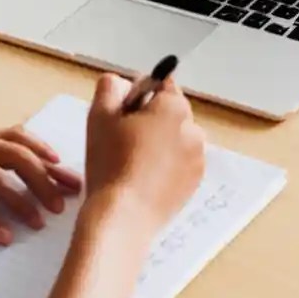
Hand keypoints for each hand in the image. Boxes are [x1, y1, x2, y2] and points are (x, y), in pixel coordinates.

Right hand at [83, 74, 204, 232]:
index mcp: (175, 107)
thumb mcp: (100, 116)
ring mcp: (198, 158)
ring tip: (132, 163)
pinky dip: (166, 166)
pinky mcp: (195, 183)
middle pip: (170, 113)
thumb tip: (121, 81)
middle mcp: (194, 129)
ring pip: (175, 139)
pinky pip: (180, 163)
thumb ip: (110, 88)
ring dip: (159, 143)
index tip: (122, 116)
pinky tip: (143, 179)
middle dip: (149, 120)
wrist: (122, 216)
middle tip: (122, 142)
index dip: (138, 97)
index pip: (162, 86)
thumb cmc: (109, 162)